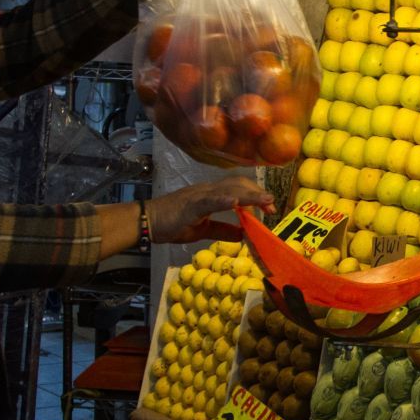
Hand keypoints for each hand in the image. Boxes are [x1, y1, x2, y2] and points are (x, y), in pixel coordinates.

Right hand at [151, 176, 273, 243]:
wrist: (146, 222)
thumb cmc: (172, 224)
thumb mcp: (202, 229)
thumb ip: (222, 230)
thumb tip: (242, 234)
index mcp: (211, 195)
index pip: (239, 188)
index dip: (256, 195)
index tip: (270, 207)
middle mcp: (207, 190)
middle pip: (238, 185)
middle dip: (257, 194)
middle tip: (272, 206)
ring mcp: (199, 195)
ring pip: (228, 190)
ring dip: (248, 195)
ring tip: (265, 200)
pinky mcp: (190, 204)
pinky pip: (209, 200)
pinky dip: (223, 200)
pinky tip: (235, 202)